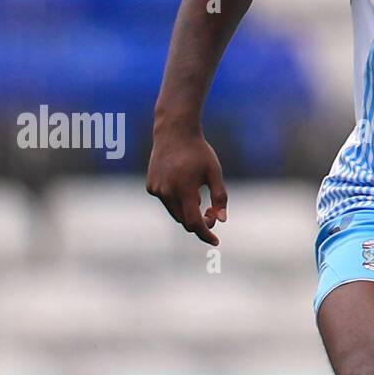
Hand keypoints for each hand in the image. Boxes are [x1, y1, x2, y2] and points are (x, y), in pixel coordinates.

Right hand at [146, 128, 227, 244]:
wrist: (174, 132)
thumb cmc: (199, 152)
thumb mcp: (214, 173)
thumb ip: (220, 197)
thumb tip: (222, 220)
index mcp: (185, 189)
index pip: (194, 223)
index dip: (206, 234)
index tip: (216, 241)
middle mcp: (167, 192)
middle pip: (184, 221)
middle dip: (200, 222)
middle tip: (212, 213)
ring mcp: (157, 189)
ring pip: (175, 213)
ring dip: (188, 212)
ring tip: (198, 195)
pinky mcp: (151, 186)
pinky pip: (166, 202)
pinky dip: (177, 201)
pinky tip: (183, 184)